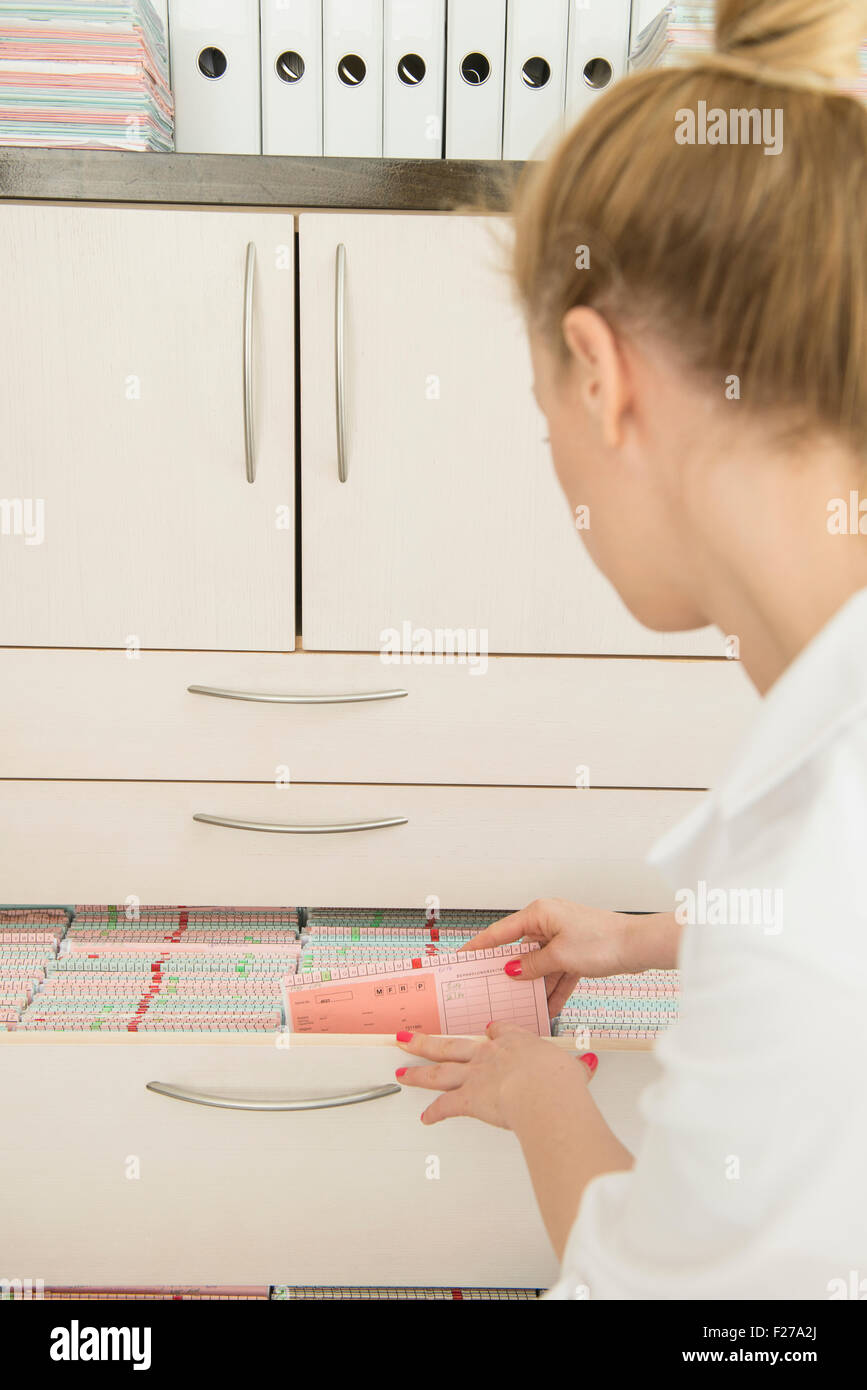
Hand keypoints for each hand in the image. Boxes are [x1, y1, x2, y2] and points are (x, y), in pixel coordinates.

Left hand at [395, 1021, 597, 1129]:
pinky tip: (424, 1116)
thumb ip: (578, 1068)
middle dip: (426, 1042)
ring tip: (401, 1069)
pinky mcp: (469, 1098)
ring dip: (417, 1071)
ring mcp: (476, 1075)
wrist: (544, 1090)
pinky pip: (445, 1106)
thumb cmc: (558, 1079)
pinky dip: (434, 1113)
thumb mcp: (574, 1068)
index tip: (485, 1032)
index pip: (497, 1031)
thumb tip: (588, 1066)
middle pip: (451, 1044)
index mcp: (515, 1042)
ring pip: (438, 1071)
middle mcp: (489, 1055)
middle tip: (407, 1037)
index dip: (490, 1033)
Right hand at [458, 897, 635, 1016]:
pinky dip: (554, 989)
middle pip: (521, 951)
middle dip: (511, 973)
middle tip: (490, 989)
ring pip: (541, 965)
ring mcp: (564, 938)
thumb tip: (512, 971)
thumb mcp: (560, 956)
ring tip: (521, 1007)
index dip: (480, 946)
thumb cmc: (603, 941)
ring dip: (535, 987)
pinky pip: (558, 973)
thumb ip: (532, 965)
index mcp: (540, 914)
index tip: (463, 956)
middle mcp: (549, 922)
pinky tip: (548, 1009)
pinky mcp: (577, 952)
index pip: (500, 932)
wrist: (639, 946)